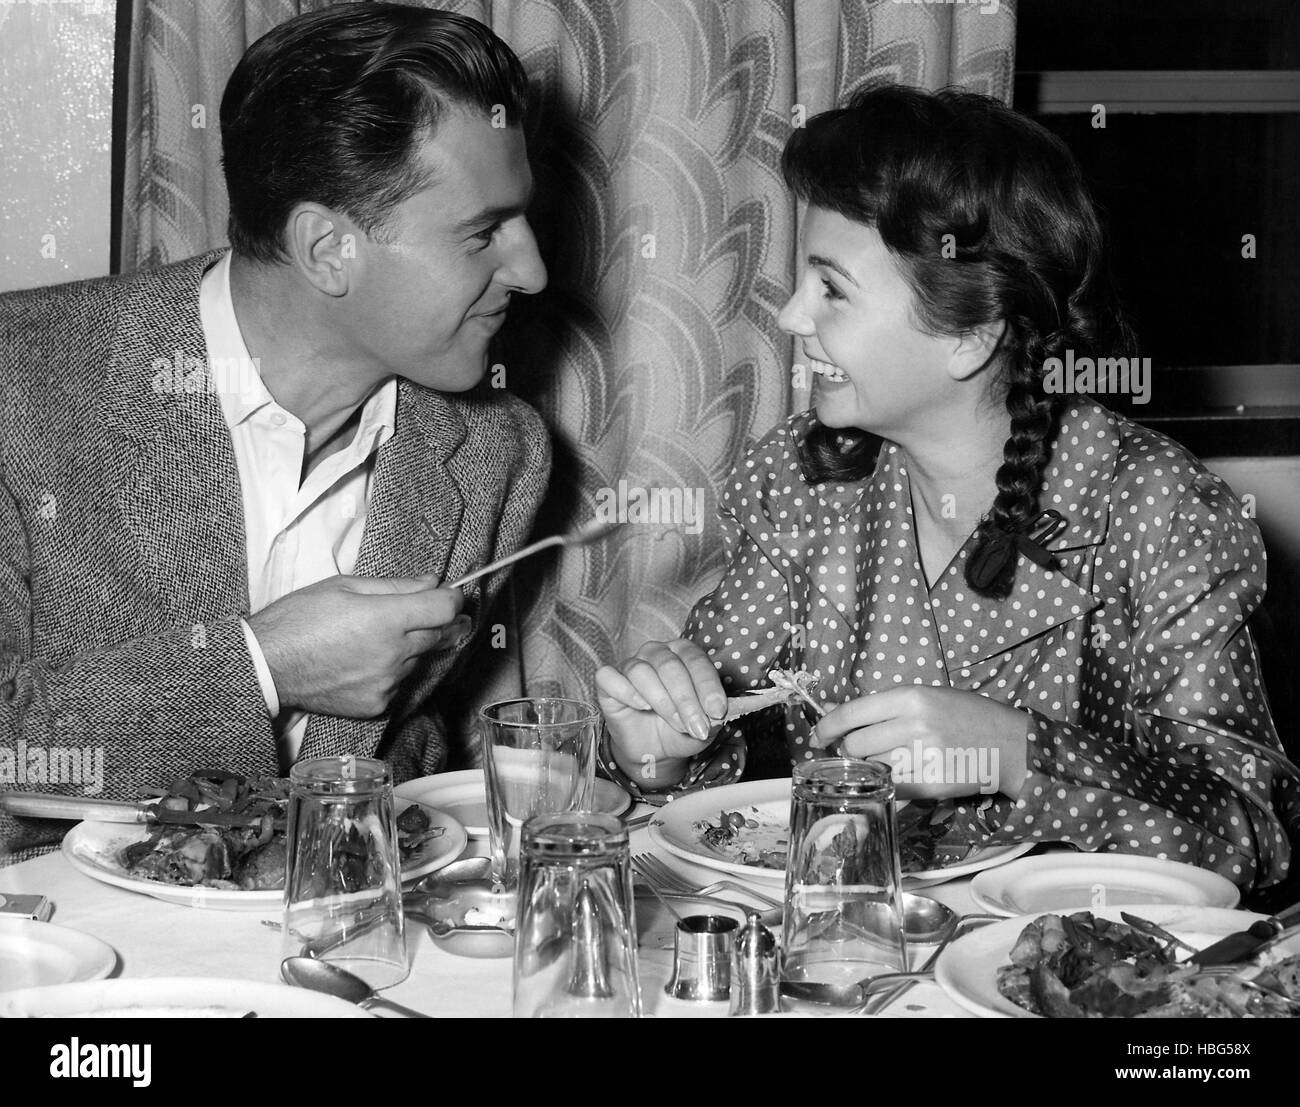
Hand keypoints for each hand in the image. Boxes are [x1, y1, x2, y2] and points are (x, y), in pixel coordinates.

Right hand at [247, 575, 466, 717]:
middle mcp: (392, 654)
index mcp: (385, 620)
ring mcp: (386, 683)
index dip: (452, 599)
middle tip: (431, 613)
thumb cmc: (298, 620)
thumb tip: (432, 582)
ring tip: (378, 638)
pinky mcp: (377, 704)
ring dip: (411, 648)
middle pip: (438, 635)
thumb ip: (395, 586)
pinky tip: (365, 661)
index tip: (451, 594)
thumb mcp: (345, 587)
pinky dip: (392, 671)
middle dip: (439, 622)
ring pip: (417, 660)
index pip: (443, 609)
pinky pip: (399, 683)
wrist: (265, 667)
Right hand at [594, 639, 727, 788]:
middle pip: (670, 666)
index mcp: (683, 653)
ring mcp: (630, 664)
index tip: (717, 711)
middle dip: (686, 700)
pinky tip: (641, 706)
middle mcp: (656, 653)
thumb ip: (712, 719)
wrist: (653, 748)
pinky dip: (627, 692)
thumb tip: (716, 715)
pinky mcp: (607, 681)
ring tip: (675, 724)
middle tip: (695, 727)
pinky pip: (610, 677)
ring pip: (642, 672)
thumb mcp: (703, 728)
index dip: (708, 685)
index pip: (696, 660)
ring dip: (662, 701)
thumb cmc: (679, 729)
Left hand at [810, 686, 1029, 798]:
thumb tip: (838, 717)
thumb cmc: (965, 715)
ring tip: (892, 761)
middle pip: (855, 745)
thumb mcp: (927, 697)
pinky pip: (891, 787)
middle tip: (861, 753)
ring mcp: (922, 756)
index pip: (852, 713)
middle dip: (851, 752)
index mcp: (910, 697)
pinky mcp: (931, 784)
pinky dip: (888, 784)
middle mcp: (913, 724)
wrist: (1008, 743)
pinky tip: (899, 777)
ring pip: (871, 768)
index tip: (816, 737)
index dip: (827, 727)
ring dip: (872, 768)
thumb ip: (885, 707)